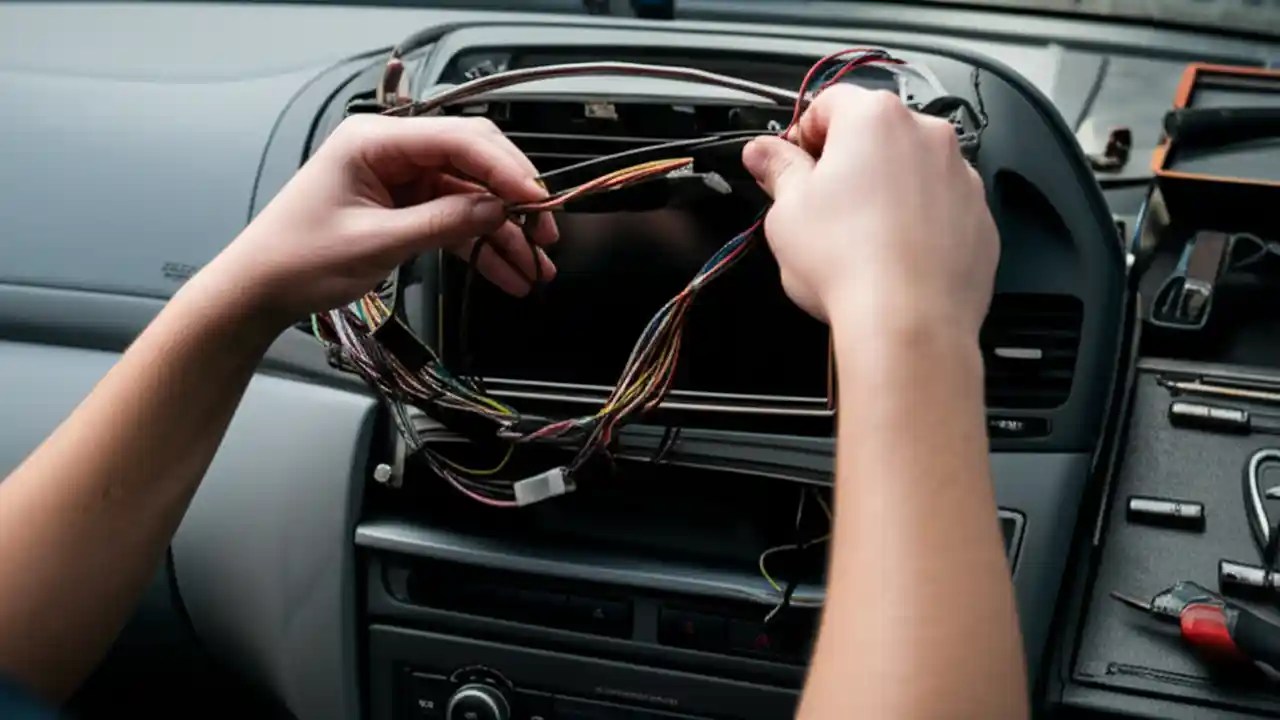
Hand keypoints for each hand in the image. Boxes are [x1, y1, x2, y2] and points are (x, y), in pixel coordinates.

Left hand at [208, 114, 557, 327]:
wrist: (260, 289)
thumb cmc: (296, 258)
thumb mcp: (375, 243)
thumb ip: (441, 224)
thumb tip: (496, 211)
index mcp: (375, 140)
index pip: (458, 139)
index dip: (505, 168)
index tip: (537, 199)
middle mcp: (392, 152)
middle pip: (473, 162)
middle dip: (514, 198)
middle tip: (546, 232)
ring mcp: (401, 180)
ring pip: (472, 197)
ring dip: (505, 233)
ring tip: (535, 267)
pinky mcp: (406, 208)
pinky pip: (457, 221)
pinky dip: (483, 247)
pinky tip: (509, 272)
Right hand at [742, 84, 997, 336]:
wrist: (909, 323)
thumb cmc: (848, 263)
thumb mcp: (787, 212)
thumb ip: (778, 170)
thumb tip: (763, 152)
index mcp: (875, 118)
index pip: (829, 103)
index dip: (802, 133)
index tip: (789, 164)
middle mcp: (927, 135)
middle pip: (874, 134)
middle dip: (846, 163)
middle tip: (818, 206)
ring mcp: (961, 176)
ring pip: (910, 171)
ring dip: (884, 191)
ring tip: (858, 239)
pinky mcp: (980, 218)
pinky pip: (940, 208)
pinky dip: (917, 223)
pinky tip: (892, 257)